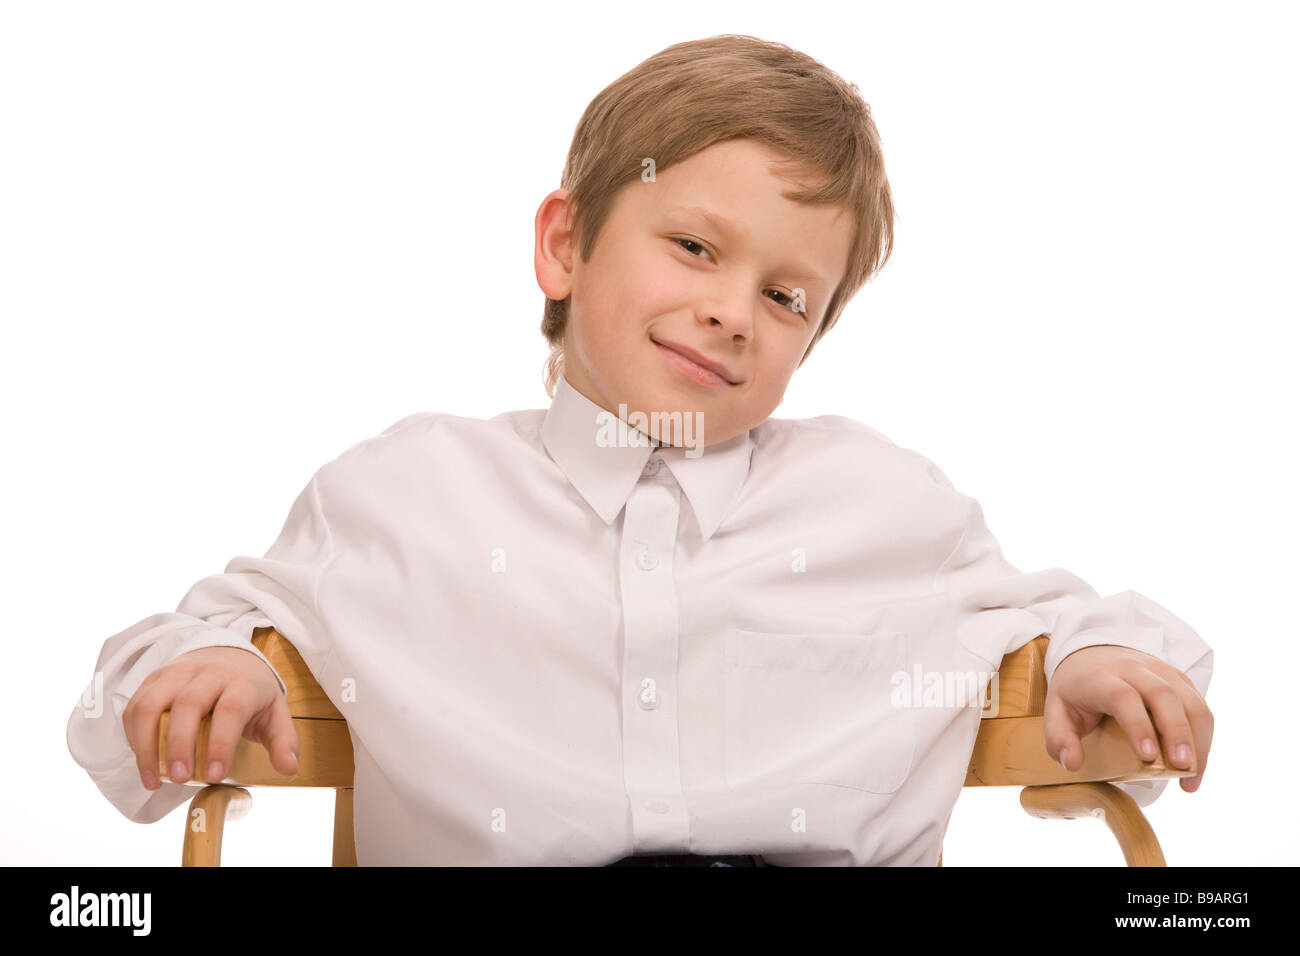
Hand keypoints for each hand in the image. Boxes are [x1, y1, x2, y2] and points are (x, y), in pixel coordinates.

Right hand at [122, 645, 299, 790]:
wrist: (229, 656)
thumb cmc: (251, 692)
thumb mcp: (274, 713)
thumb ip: (283, 741)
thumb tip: (288, 768)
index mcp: (242, 682)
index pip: (230, 710)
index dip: (221, 743)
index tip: (215, 775)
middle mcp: (208, 673)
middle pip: (188, 704)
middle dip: (180, 745)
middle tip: (180, 779)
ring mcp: (177, 672)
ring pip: (152, 704)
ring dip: (147, 744)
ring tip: (153, 778)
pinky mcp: (154, 678)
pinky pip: (136, 705)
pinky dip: (133, 736)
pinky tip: (143, 760)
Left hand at [1044, 644, 1212, 792]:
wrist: (1093, 654)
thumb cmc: (1076, 691)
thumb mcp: (1056, 711)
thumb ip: (1058, 738)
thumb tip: (1072, 764)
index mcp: (1101, 677)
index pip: (1123, 697)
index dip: (1138, 725)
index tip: (1148, 756)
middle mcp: (1134, 669)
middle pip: (1163, 695)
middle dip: (1177, 732)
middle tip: (1182, 766)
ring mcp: (1161, 671)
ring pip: (1189, 700)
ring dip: (1198, 738)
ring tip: (1193, 774)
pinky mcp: (1179, 679)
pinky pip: (1199, 706)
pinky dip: (1204, 736)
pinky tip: (1197, 764)